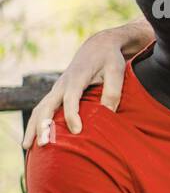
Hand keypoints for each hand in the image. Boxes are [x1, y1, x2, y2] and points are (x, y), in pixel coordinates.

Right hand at [22, 21, 147, 147]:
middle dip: (43, 125)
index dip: (72, 114)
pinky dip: (37, 122)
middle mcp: (62, 84)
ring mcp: (57, 89)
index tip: (77, 131)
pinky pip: (43, 109)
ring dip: (34, 126)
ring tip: (28, 146)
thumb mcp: (117, 70)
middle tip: (44, 144)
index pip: (71, 98)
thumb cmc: (110, 59)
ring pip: (40, 108)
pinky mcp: (57, 93)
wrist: (98, 47)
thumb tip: (108, 112)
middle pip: (47, 106)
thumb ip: (114, 91)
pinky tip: (34, 138)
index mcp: (77, 77)